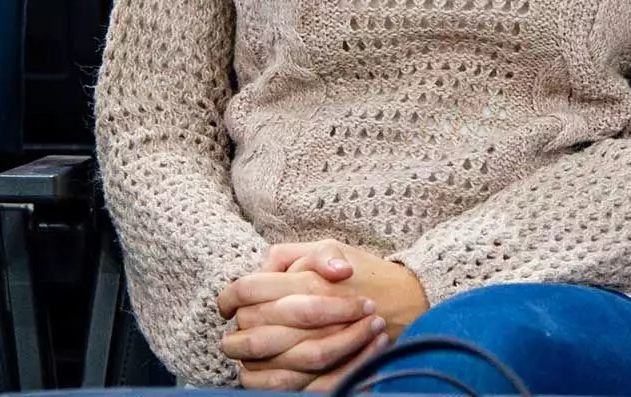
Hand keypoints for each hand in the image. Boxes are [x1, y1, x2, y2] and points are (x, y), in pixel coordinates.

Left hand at [218, 242, 427, 388]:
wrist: (405, 301)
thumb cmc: (364, 272)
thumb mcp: (330, 247)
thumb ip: (291, 254)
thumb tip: (260, 268)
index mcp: (306, 278)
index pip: (250, 288)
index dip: (230, 296)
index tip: (225, 305)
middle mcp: (310, 310)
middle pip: (253, 324)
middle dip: (235, 332)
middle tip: (229, 335)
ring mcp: (319, 342)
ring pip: (266, 358)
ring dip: (246, 359)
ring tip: (239, 356)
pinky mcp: (327, 369)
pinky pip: (288, 384)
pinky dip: (266, 382)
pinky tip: (259, 375)